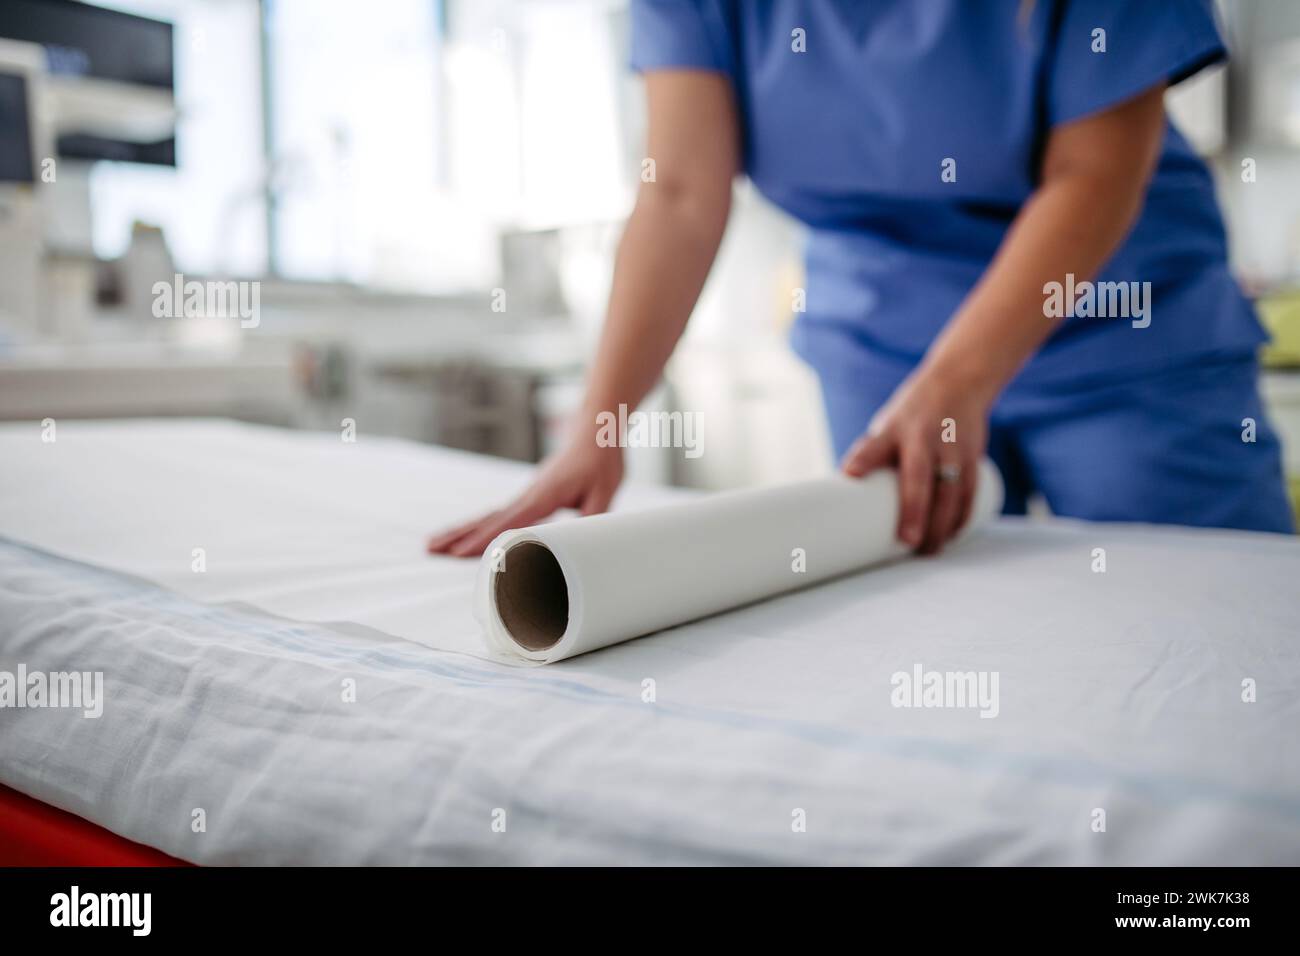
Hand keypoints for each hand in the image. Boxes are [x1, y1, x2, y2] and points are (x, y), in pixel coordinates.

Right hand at [426, 440, 623, 557]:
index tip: (461, 552)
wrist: (593, 433)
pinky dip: (478, 526)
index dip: (485, 539)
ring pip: (487, 516)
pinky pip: (498, 514)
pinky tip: (465, 536)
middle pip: (488, 518)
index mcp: (545, 494)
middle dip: (459, 535)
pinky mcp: (529, 497)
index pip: (510, 521)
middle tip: (429, 549)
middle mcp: (529, 495)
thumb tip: (580, 544)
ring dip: (460, 531)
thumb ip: (592, 518)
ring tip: (432, 545)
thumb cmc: (600, 461)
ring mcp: (526, 496)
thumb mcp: (605, 491)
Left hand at [840, 368, 991, 554]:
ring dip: (942, 525)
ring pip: (952, 492)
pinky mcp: (975, 458)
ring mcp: (954, 448)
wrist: (959, 384)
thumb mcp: (887, 425)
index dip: (864, 460)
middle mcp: (928, 437)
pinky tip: (952, 536)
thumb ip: (871, 455)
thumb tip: (848, 489)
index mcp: (899, 427)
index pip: (878, 446)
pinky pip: (971, 493)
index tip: (851, 475)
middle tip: (909, 545)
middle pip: (922, 478)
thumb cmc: (913, 414)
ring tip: (929, 550)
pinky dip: (962, 517)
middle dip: (917, 513)